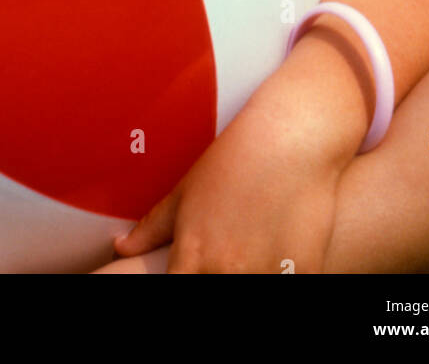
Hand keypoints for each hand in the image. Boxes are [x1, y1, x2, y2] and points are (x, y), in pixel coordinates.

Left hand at [111, 97, 342, 273]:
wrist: (292, 137)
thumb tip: (122, 246)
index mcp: (192, 257)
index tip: (193, 270)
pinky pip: (289, 285)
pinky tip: (281, 254)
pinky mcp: (305, 272)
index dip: (183, 282)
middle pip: (212, 291)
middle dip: (218, 277)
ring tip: (252, 252)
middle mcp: (226, 272)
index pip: (176, 291)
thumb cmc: (235, 159)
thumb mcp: (186, 190)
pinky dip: (283, 274)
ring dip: (250, 274)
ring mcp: (267, 276)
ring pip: (251, 290)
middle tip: (225, 255)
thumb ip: (152, 227)